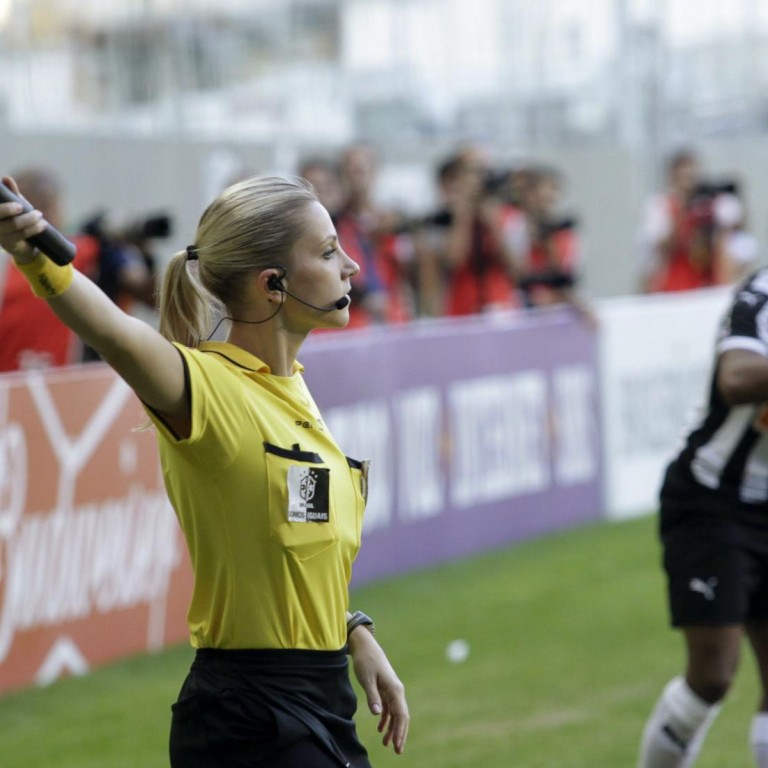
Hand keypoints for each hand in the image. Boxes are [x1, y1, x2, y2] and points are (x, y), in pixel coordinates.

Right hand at [0, 176, 45, 263]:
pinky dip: (34, 228)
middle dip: (10, 209)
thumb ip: (11, 193)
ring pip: (13, 224)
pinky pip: (21, 234)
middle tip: (22, 206)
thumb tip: (6, 178)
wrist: (28, 246)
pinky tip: (43, 224)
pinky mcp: (9, 245)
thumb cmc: (19, 220)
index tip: (12, 200)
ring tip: (39, 215)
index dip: (3, 206)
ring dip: (29, 219)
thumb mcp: (16, 205)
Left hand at [348, 627, 408, 754]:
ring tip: (387, 744)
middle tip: (397, 751)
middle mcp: (396, 690)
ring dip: (392, 728)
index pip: (401, 714)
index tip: (397, 745)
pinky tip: (381, 729)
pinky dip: (386, 719)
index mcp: (395, 689)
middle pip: (402, 716)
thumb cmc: (366, 661)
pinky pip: (389, 707)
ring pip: (396, 713)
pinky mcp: (385, 688)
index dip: (400, 731)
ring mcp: (392, 689)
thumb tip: (377, 714)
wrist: (365, 646)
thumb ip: (372, 697)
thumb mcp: (367, 679)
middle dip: (400, 734)